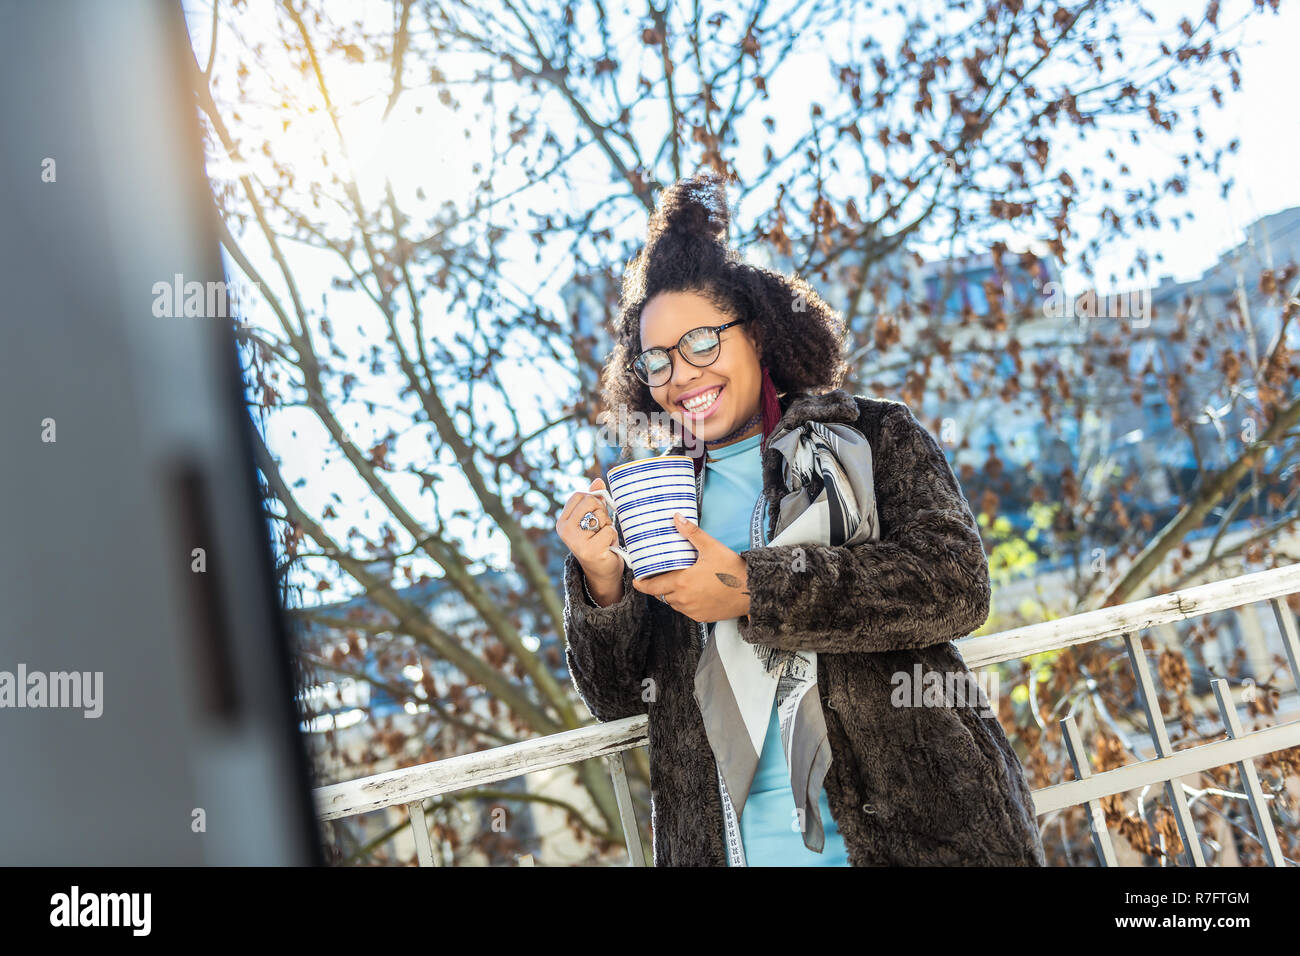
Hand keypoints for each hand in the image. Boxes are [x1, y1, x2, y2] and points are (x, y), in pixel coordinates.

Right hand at [556, 477, 624, 592]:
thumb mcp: (595, 518)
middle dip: (602, 512)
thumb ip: (595, 500)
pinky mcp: (590, 550)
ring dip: (608, 526)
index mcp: (563, 521)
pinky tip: (608, 547)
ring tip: (604, 538)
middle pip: (590, 502)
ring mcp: (576, 541)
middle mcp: (565, 531)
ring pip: (601, 516)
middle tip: (601, 528)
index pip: (579, 496)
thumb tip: (598, 480)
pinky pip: (609, 531)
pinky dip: (613, 538)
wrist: (603, 570)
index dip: (592, 501)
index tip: (594, 514)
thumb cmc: (599, 540)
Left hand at [631, 512, 750, 622]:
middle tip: (661, 577)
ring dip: (673, 595)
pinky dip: (686, 603)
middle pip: (662, 595)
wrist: (752, 592)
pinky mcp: (702, 617)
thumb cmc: (733, 570)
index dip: (642, 585)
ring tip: (679, 582)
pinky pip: (687, 611)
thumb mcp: (711, 547)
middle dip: (659, 587)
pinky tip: (694, 592)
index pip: (653, 586)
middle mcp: (684, 599)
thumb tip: (677, 518)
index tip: (637, 581)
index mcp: (682, 582)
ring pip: (674, 603)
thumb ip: (691, 533)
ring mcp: (693, 610)